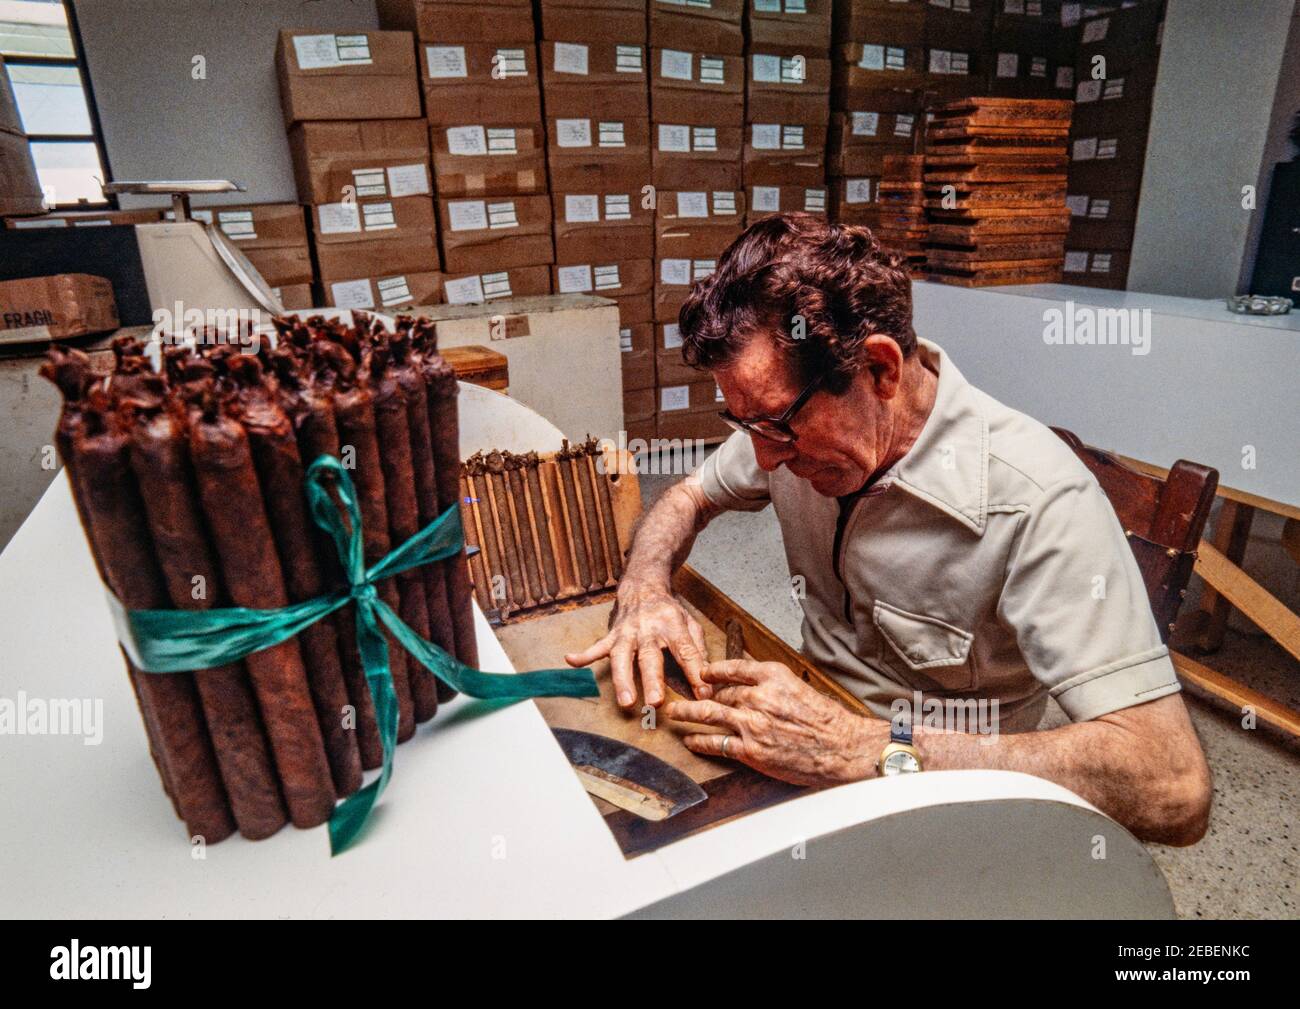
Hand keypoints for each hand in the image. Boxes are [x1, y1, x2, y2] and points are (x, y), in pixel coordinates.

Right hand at [564, 580, 709, 707]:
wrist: (643, 586)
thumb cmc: (669, 611)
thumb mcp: (691, 624)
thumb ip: (698, 651)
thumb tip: (708, 683)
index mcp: (672, 626)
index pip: (686, 652)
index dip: (695, 674)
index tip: (703, 695)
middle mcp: (648, 629)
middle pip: (650, 657)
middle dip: (652, 681)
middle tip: (655, 702)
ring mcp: (627, 633)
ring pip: (622, 657)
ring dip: (622, 679)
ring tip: (625, 701)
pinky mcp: (612, 635)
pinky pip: (596, 646)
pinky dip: (583, 654)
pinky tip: (570, 660)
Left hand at [664, 660, 886, 786]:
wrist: (841, 748)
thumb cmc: (828, 721)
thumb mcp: (800, 688)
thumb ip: (774, 685)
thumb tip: (754, 687)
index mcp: (773, 677)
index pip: (734, 668)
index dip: (714, 670)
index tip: (703, 671)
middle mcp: (758, 697)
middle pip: (720, 694)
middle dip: (702, 696)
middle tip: (686, 696)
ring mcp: (751, 724)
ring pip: (708, 714)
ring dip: (687, 713)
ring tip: (674, 713)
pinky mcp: (750, 750)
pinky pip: (716, 743)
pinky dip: (700, 741)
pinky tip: (691, 741)